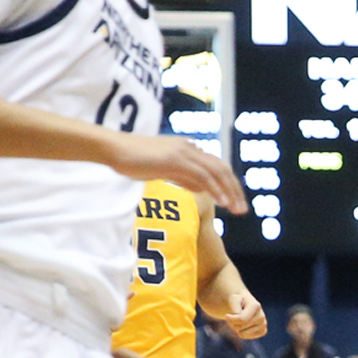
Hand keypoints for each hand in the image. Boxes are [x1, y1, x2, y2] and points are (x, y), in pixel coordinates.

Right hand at [109, 134, 246, 214]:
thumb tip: (201, 187)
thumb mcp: (163, 170)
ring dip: (229, 192)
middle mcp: (190, 148)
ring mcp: (183, 152)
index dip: (228, 185)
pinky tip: (222, 202)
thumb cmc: (133, 160)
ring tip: (237, 210)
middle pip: (222, 169)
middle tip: (243, 209)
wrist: (113, 149)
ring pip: (216, 172)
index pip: (216, 166)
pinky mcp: (175, 159)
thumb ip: (183, 177)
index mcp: (188, 149)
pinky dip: (215, 189)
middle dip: (235, 190)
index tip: (235, 202)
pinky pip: (202, 175)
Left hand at [225, 292, 266, 339]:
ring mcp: (263, 324)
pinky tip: (244, 324)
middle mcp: (261, 316)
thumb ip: (233, 306)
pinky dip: (241, 332)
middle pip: (240, 327)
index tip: (226, 315)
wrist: (242, 303)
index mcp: (256, 306)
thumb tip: (236, 315)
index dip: (231, 319)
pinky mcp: (262, 331)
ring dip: (237, 327)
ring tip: (239, 319)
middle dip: (233, 323)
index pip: (242, 319)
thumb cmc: (236, 301)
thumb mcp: (232, 299)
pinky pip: (246, 337)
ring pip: (243, 334)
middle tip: (233, 316)